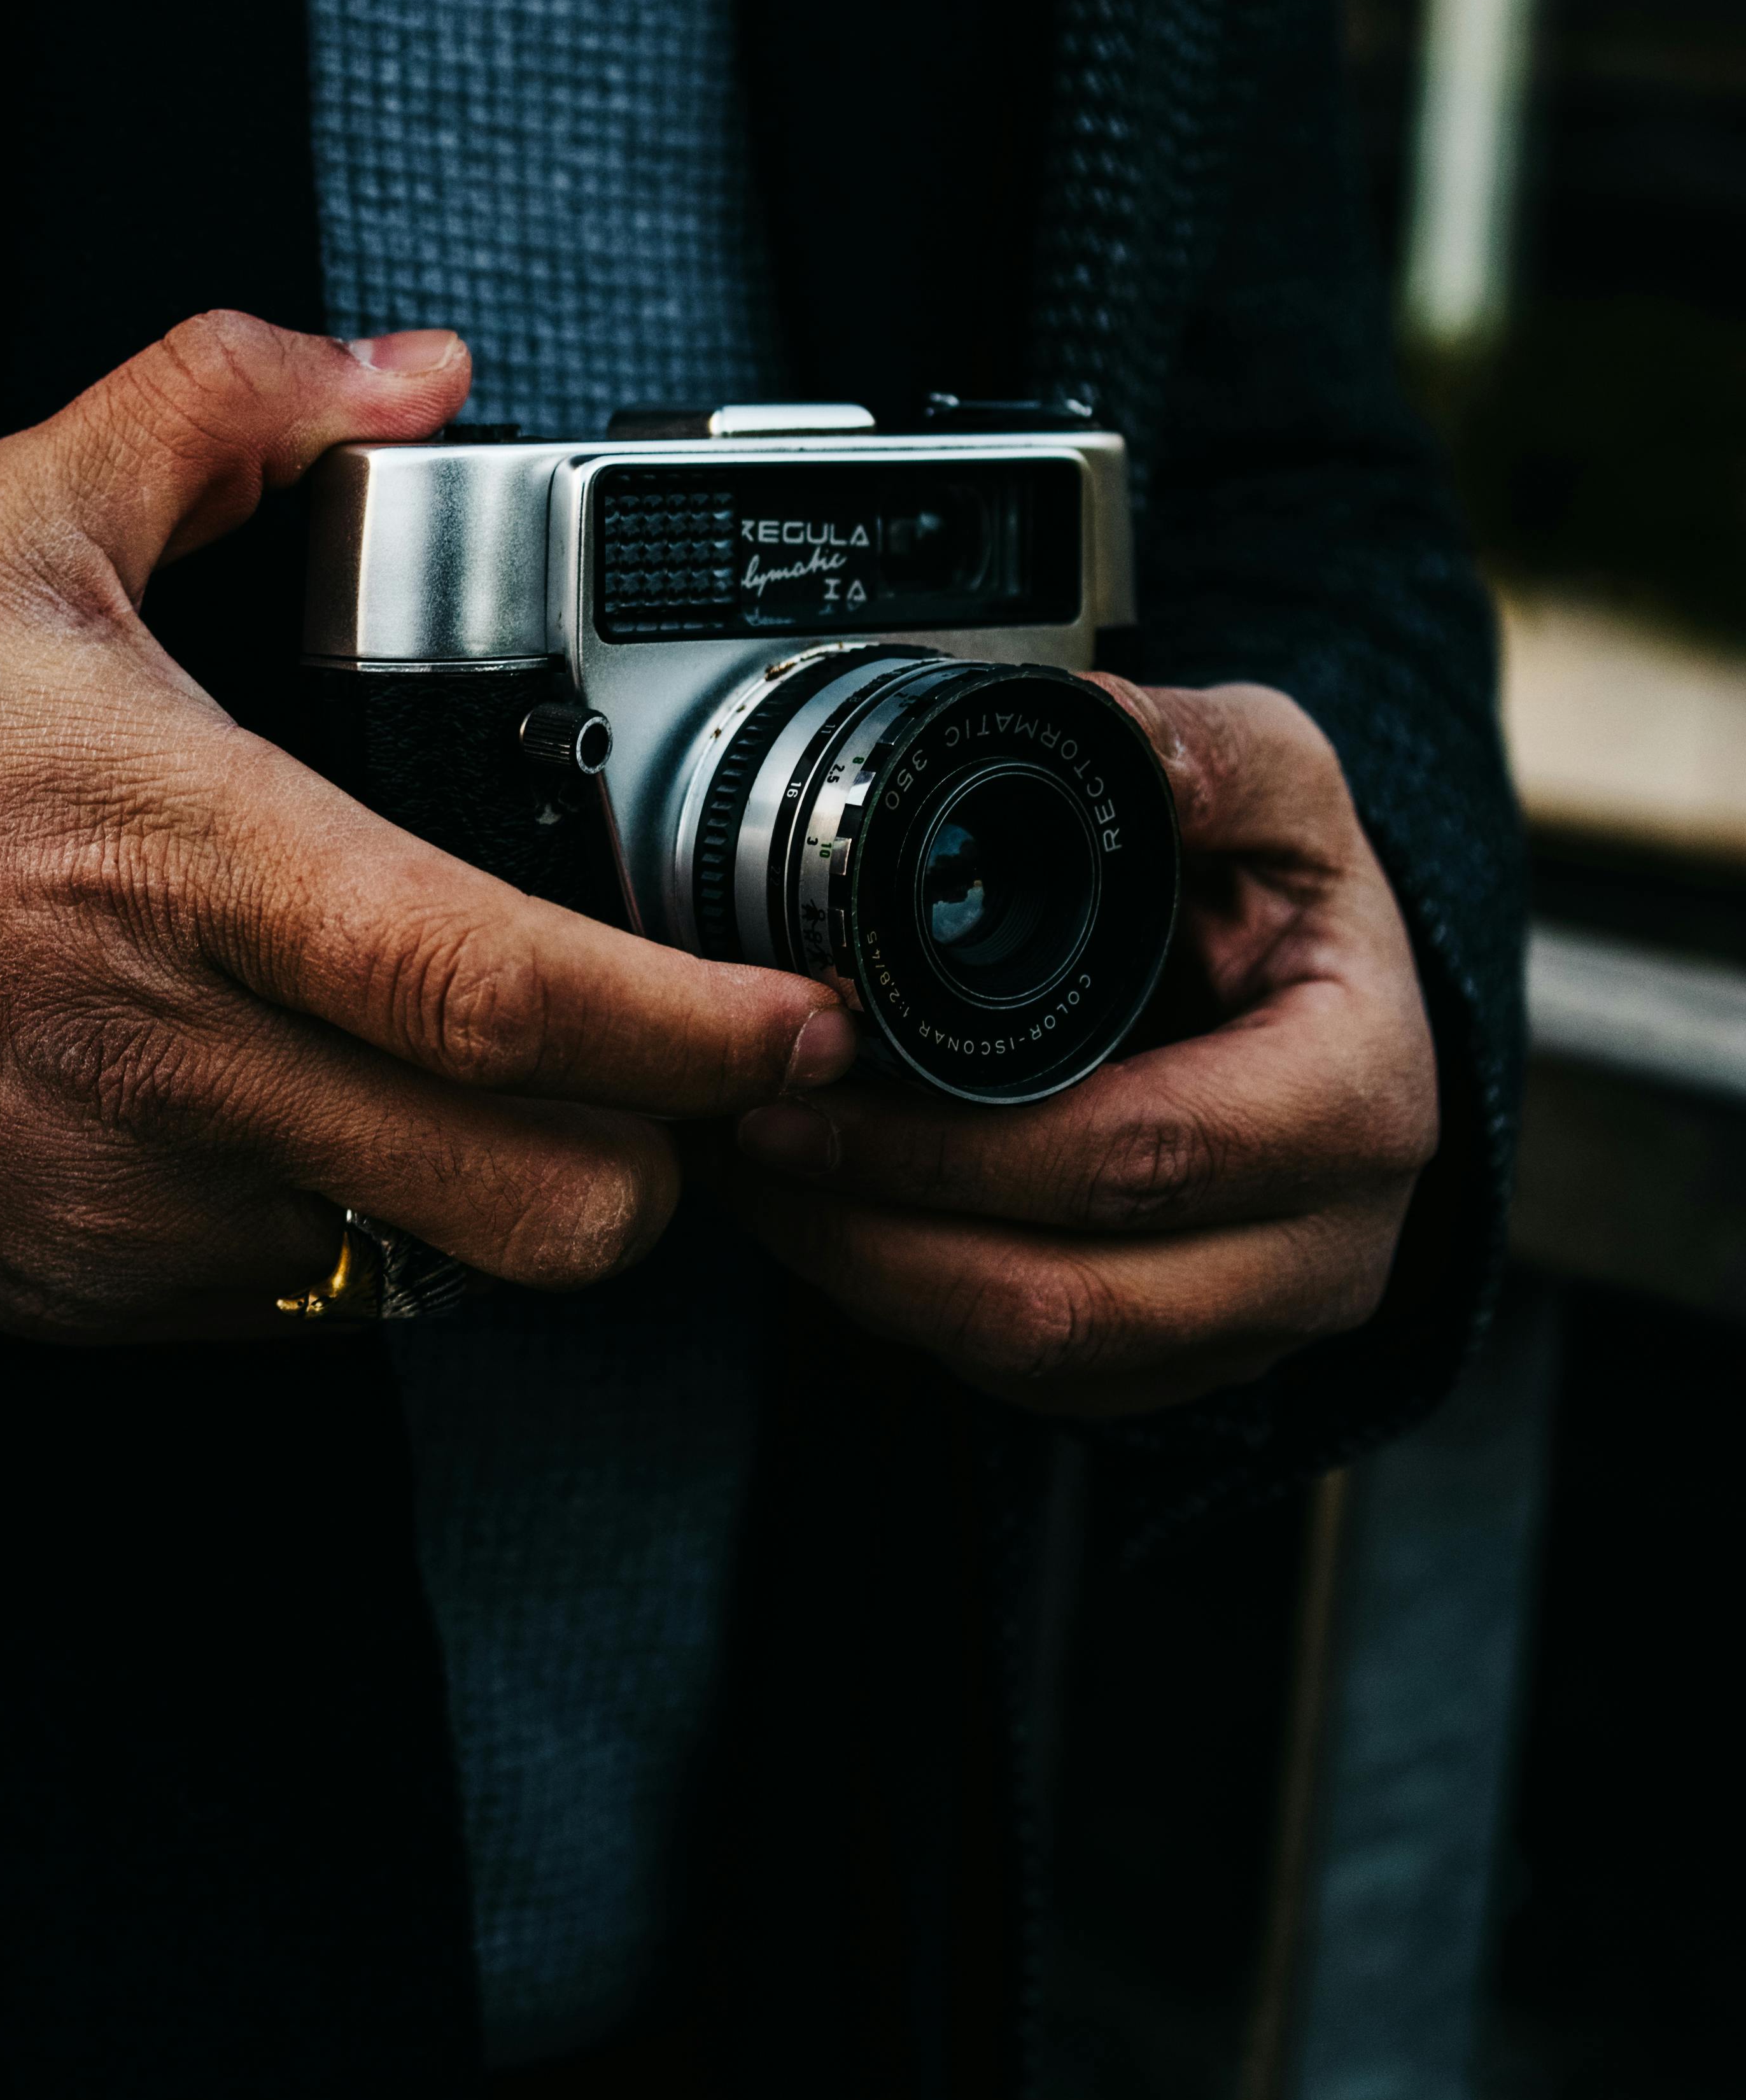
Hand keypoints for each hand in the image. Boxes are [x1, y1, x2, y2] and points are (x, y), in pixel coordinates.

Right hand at [0, 312, 854, 1336]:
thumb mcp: (1, 517)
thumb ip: (224, 408)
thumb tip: (410, 369)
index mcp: (180, 854)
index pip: (494, 986)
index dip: (690, 1031)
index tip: (808, 1021)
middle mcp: (170, 1054)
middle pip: (530, 1202)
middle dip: (661, 1165)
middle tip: (682, 1079)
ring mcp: (124, 1198)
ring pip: (433, 1273)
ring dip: (509, 1205)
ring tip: (494, 1094)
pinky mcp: (72, 1289)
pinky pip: (296, 1306)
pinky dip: (357, 1235)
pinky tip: (310, 1124)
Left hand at [726, 680, 1438, 1416]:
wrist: (1329, 1007)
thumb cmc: (1296, 900)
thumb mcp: (1283, 787)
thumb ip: (1200, 750)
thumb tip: (1097, 724)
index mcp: (1355, 1105)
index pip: (1143, 1155)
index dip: (961, 1141)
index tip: (813, 1076)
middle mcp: (1320, 1247)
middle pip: (1065, 1293)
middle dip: (874, 1225)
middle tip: (743, 1129)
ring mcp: (1246, 1327)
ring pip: (1027, 1353)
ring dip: (863, 1274)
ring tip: (753, 1168)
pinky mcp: (1172, 1366)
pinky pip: (1019, 1375)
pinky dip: (899, 1302)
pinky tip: (822, 1211)